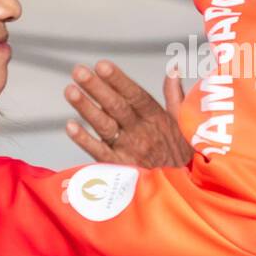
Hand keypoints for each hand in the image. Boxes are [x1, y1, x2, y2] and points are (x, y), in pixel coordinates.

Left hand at [64, 60, 192, 166]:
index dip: (118, 80)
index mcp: (157, 119)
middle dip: (97, 88)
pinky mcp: (120, 169)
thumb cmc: (183, 154)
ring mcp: (130, 151)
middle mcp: (142, 133)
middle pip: (117, 107)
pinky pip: (100, 154)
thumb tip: (173, 69)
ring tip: (70, 90)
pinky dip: (85, 141)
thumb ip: (175, 95)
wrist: (185, 191)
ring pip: (105, 126)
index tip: (101, 64)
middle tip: (79, 71)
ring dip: (86, 108)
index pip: (135, 95)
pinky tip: (70, 126)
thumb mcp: (184, 123)